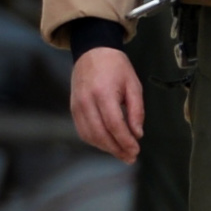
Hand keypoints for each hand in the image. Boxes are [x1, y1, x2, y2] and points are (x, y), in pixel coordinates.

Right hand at [67, 45, 145, 162]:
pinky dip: (95, 141)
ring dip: (106, 148)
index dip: (125, 141)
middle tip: (130, 157)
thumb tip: (137, 134)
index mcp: (103, 93)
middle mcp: (86, 101)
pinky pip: (82, 131)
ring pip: (89, 135)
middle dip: (116, 149)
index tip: (136, 150)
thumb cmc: (116, 68)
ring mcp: (77, 106)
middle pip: (100, 134)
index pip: (114, 125)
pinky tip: (108, 144)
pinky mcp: (73, 109)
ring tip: (122, 153)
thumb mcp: (133, 85)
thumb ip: (136, 110)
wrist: (92, 53)